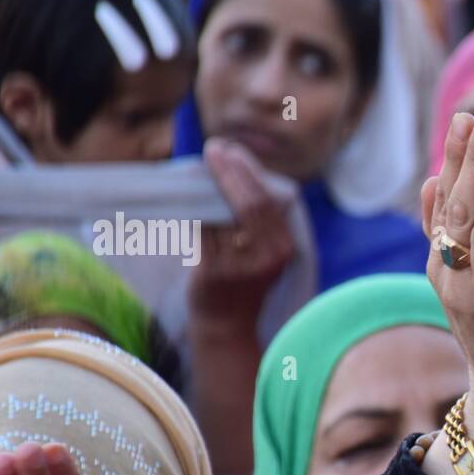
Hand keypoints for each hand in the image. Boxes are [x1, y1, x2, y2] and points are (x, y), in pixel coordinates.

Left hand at [189, 138, 295, 326]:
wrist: (228, 325)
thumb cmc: (244, 283)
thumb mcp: (264, 253)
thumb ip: (258, 221)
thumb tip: (235, 173)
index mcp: (285, 248)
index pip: (267, 202)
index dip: (248, 172)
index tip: (231, 151)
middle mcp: (268, 256)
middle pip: (248, 203)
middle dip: (231, 171)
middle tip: (215, 149)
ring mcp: (241, 265)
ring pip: (223, 213)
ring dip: (209, 184)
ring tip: (201, 165)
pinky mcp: (215, 272)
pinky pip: (204, 230)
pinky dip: (196, 208)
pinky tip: (188, 193)